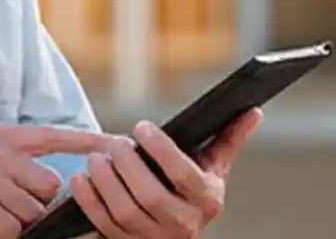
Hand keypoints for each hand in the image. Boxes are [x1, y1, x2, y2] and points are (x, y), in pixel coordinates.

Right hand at [0, 124, 120, 238]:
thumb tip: (67, 182)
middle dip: (35, 202)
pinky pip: (16, 228)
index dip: (89, 141)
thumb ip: (24, 165)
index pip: (54, 135)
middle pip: (49, 184)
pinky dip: (3, 234)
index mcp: (0, 137)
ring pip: (34, 210)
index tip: (121, 142)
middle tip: (3, 204)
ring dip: (18, 221)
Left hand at [71, 108, 262, 237]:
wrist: (175, 233)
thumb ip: (230, 138)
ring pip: (124, 211)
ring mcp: (153, 238)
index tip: (141, 127)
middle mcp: (183, 224)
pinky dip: (89, 200)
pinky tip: (82, 178)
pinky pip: (103, 224)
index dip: (161, 150)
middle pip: (150, 195)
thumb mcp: (213, 167)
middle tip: (115, 143)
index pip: (184, 174)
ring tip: (96, 158)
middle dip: (128, 166)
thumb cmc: (194, 190)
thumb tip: (253, 111)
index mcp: (207, 200)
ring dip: (105, 182)